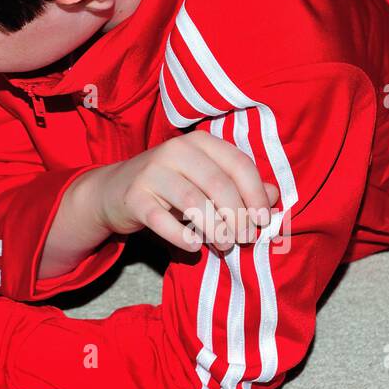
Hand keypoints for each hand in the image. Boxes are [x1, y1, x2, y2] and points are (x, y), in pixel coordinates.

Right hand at [94, 130, 279, 253]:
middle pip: (218, 184)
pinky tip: (194, 247)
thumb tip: (273, 197)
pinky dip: (182, 237)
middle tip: (245, 239)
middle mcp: (175, 150)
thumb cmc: (171, 187)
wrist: (115, 190)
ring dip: (215, 229)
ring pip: (193, 201)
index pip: (238, 164)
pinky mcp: (134, 197)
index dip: (255, 194)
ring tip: (224, 246)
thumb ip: (240, 186)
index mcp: (199, 142)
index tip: (263, 220)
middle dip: (237, 216)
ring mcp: (152, 172)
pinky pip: (162, 220)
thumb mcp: (206, 181)